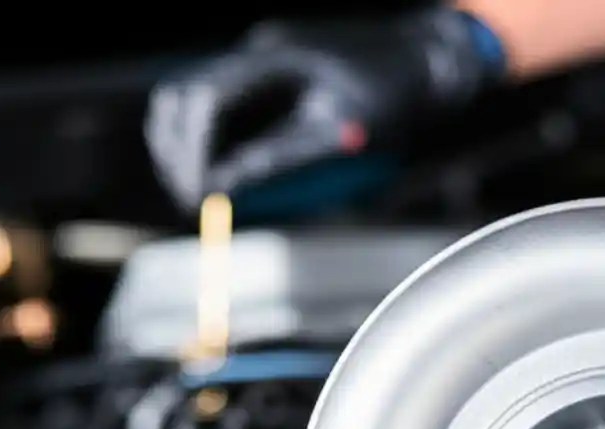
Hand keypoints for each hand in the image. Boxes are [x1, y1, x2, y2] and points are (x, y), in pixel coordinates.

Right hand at [145, 10, 498, 210]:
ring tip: (203, 191)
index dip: (191, 151)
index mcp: (275, 58)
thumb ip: (279, 158)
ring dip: (190, 144)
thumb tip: (226, 188)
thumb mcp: (339, 134)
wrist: (425, 66)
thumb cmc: (392, 100)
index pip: (205, 100)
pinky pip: (224, 109)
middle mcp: (260, 53)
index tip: (197, 195)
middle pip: (185, 94)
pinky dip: (215, 141)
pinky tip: (228, 174)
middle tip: (193, 199)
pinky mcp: (271, 78)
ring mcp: (262, 61)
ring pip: (196, 100)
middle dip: (179, 149)